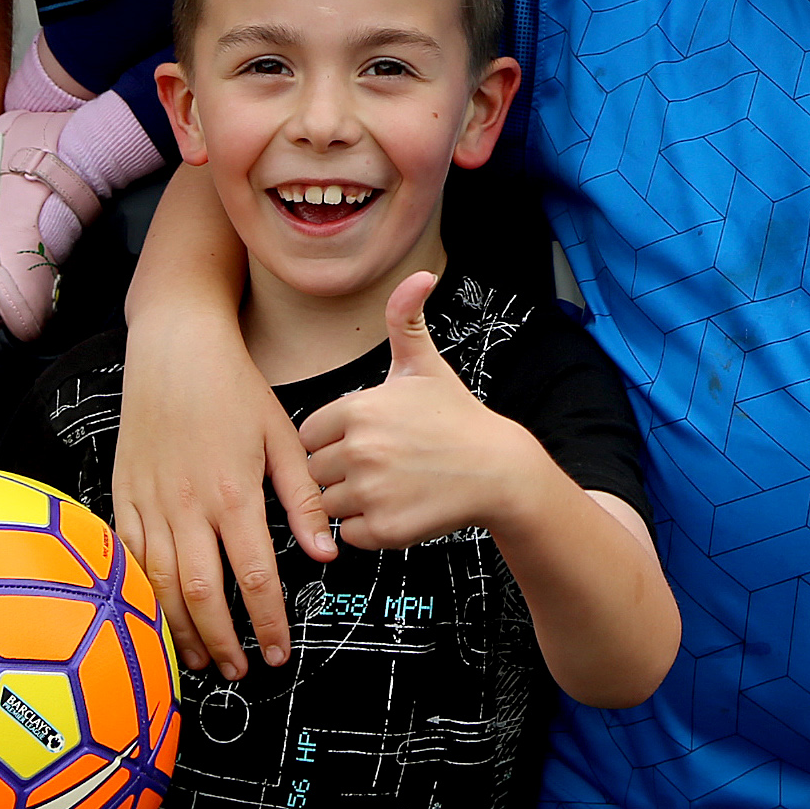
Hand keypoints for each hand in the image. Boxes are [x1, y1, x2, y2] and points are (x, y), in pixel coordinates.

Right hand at [111, 299, 332, 679]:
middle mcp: (187, 506)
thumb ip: (302, 499)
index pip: (253, 578)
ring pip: (158, 585)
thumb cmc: (233, 388)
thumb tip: (326, 554)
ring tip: (202, 658)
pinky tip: (154, 616)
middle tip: (241, 670)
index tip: (279, 651)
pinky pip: (126, 559)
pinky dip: (139, 595)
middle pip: (200, 594)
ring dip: (179, 630)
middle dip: (223, 641)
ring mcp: (149, 502)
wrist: (174, 346)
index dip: (267, 622)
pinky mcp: (124, 495)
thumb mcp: (282, 437)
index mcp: (233, 493)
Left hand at [298, 272, 532, 549]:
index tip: (367, 439)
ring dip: (353, 502)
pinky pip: (351, 535)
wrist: (499, 470)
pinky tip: (399, 507)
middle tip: (383, 465)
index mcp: (359, 409)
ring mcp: (372, 492)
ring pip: (330, 504)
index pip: (311, 434)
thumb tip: (421, 273)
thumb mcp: (426, 365)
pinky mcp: (385, 529)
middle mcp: (360, 450)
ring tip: (391, 485)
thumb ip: (406, 319)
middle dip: (341, 471)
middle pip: (316, 471)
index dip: (335, 438)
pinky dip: (369, 528)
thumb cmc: (457, 417)